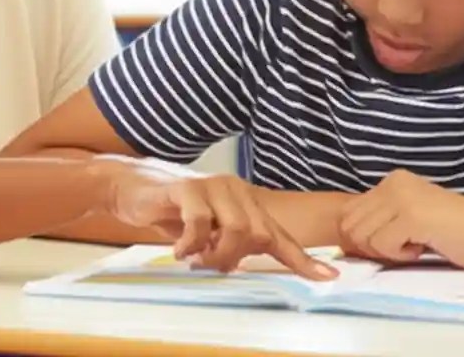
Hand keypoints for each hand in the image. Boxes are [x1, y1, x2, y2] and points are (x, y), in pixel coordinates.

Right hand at [94, 156, 336, 280]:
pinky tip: (181, 250)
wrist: (135, 192)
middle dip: (236, 258)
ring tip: (197, 258)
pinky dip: (192, 244)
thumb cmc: (174, 216)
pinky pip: (200, 222)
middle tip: (210, 265)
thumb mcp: (208, 237)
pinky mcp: (187, 188)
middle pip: (258, 234)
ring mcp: (212, 187)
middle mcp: (235, 191)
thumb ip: (230, 247)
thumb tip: (239, 267)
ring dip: (217, 253)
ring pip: (236, 228)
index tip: (328, 277)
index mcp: (246, 204)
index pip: (279, 235)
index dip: (302, 259)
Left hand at [339, 169, 463, 268]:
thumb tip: (344, 239)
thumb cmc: (456, 232)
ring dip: (387, 250)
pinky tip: (424, 246)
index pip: (348, 213)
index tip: (395, 240)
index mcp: (391, 181)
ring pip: (363, 237)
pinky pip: (382, 245)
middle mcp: (393, 183)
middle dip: (371, 245)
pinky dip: (400, 255)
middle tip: (404, 245)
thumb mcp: (409, 216)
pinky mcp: (411, 215)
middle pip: (350, 226)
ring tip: (417, 242)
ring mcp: (401, 197)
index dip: (365, 237)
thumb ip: (381, 219)